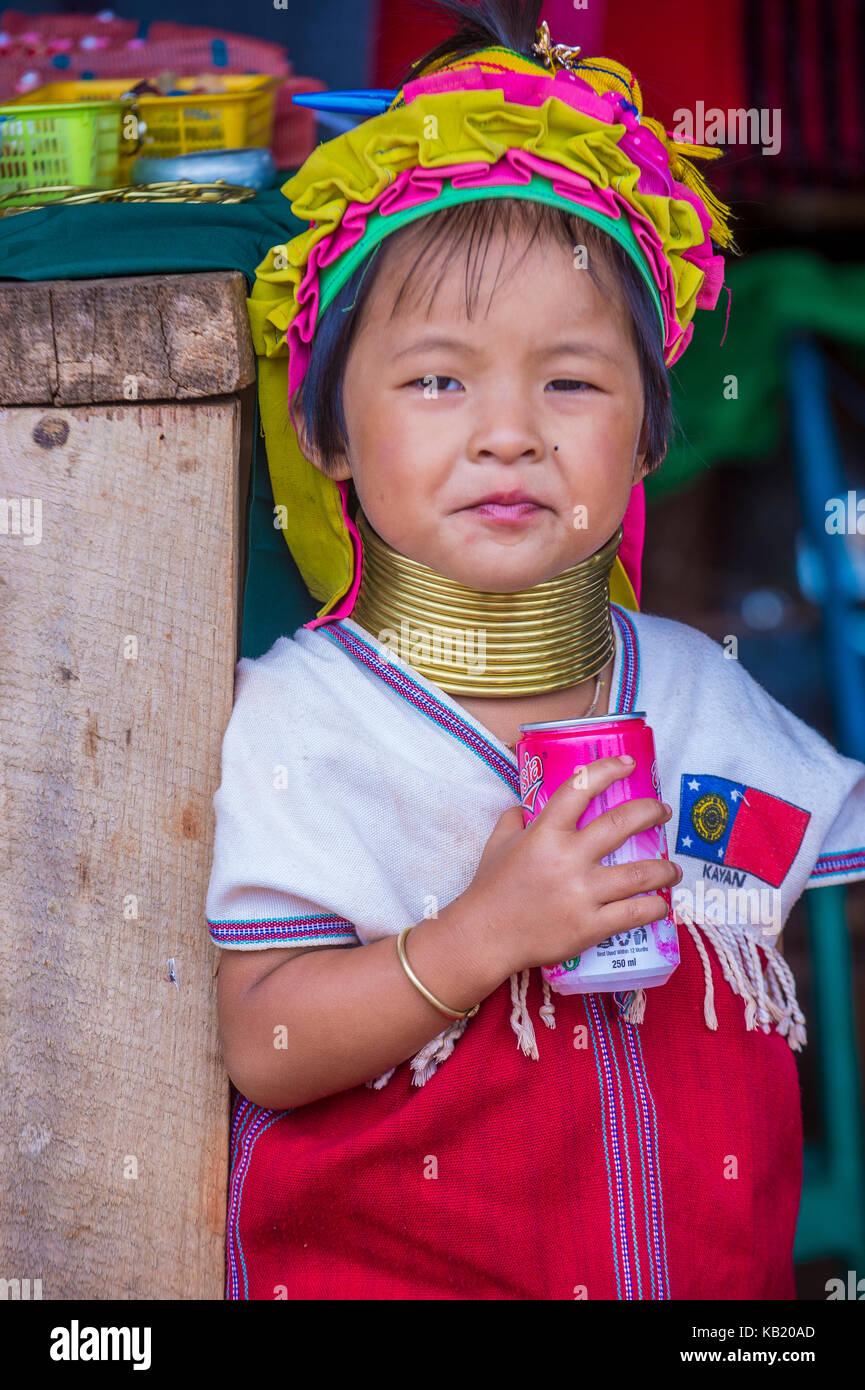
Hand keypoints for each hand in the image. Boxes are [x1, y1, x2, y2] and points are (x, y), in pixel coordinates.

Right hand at [458, 755, 682, 978]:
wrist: (484, 937)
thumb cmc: (490, 888)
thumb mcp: (496, 843)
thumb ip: (514, 819)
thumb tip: (525, 805)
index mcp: (545, 833)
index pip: (581, 789)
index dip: (608, 770)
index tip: (628, 763)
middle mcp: (568, 858)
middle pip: (622, 824)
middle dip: (651, 812)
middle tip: (662, 812)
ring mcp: (582, 893)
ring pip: (641, 873)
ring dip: (664, 868)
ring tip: (672, 868)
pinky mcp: (591, 926)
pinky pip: (636, 913)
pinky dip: (655, 907)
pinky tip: (661, 904)